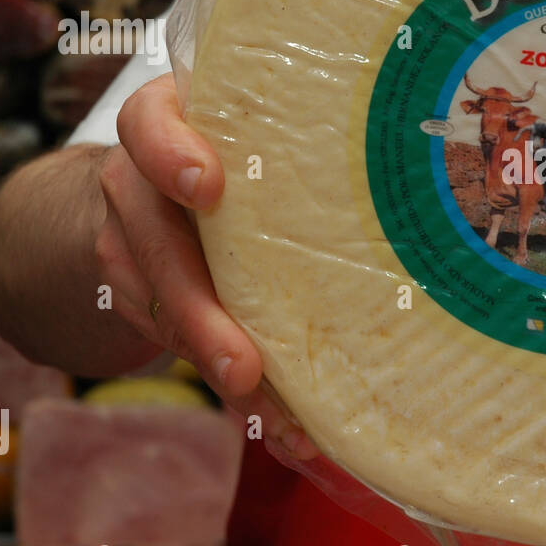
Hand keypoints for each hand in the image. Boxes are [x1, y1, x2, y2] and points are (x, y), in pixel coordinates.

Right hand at [95, 74, 317, 459]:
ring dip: (222, 372)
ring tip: (279, 420)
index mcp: (169, 121)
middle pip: (156, 246)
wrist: (150, 188)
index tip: (209, 187)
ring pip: (167, 313)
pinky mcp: (138, 296)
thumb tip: (414, 186)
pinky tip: (280, 423)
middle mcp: (137, 180)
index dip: (171, 153)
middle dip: (202, 317)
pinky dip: (233, 390)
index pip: (148, 122)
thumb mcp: (256, 133)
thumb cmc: (237, 151)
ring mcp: (130, 241)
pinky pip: (182, 348)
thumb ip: (300, 145)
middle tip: (244, 367)